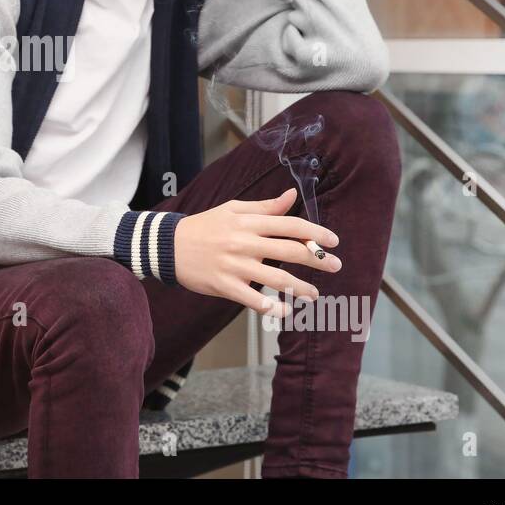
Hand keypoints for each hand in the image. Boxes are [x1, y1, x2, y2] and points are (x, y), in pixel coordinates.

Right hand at [173, 188, 341, 316]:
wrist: (168, 245)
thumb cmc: (204, 226)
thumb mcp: (233, 209)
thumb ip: (265, 207)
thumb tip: (292, 195)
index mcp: (248, 223)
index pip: (290, 225)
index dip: (316, 233)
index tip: (333, 241)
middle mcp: (244, 243)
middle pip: (290, 252)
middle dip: (318, 260)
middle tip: (336, 266)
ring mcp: (234, 266)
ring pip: (276, 279)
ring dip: (301, 288)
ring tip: (314, 294)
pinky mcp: (224, 285)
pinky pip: (253, 300)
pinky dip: (272, 307)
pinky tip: (284, 309)